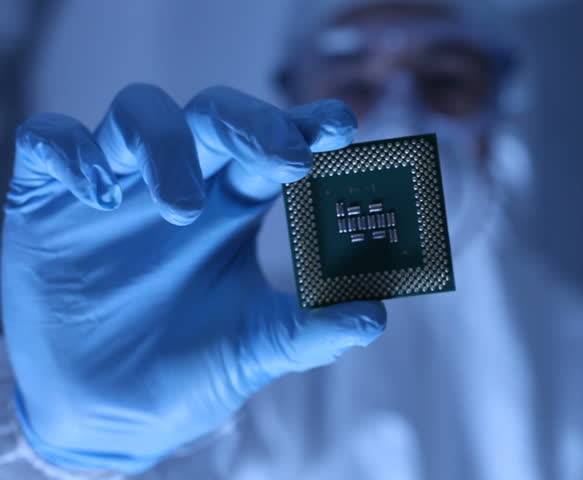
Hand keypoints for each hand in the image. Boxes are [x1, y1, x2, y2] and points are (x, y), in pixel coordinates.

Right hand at [2, 84, 385, 473]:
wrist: (108, 413)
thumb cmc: (191, 367)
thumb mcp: (256, 348)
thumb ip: (312, 329)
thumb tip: (375, 315)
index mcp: (235, 204)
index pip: (275, 146)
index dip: (306, 126)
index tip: (341, 126)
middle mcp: (183, 181)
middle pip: (216, 115)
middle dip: (252, 122)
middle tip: (284, 154)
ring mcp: (117, 185)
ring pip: (139, 112)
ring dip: (166, 144)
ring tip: (180, 209)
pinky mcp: (50, 198)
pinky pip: (50, 141)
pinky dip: (70, 150)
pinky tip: (93, 192)